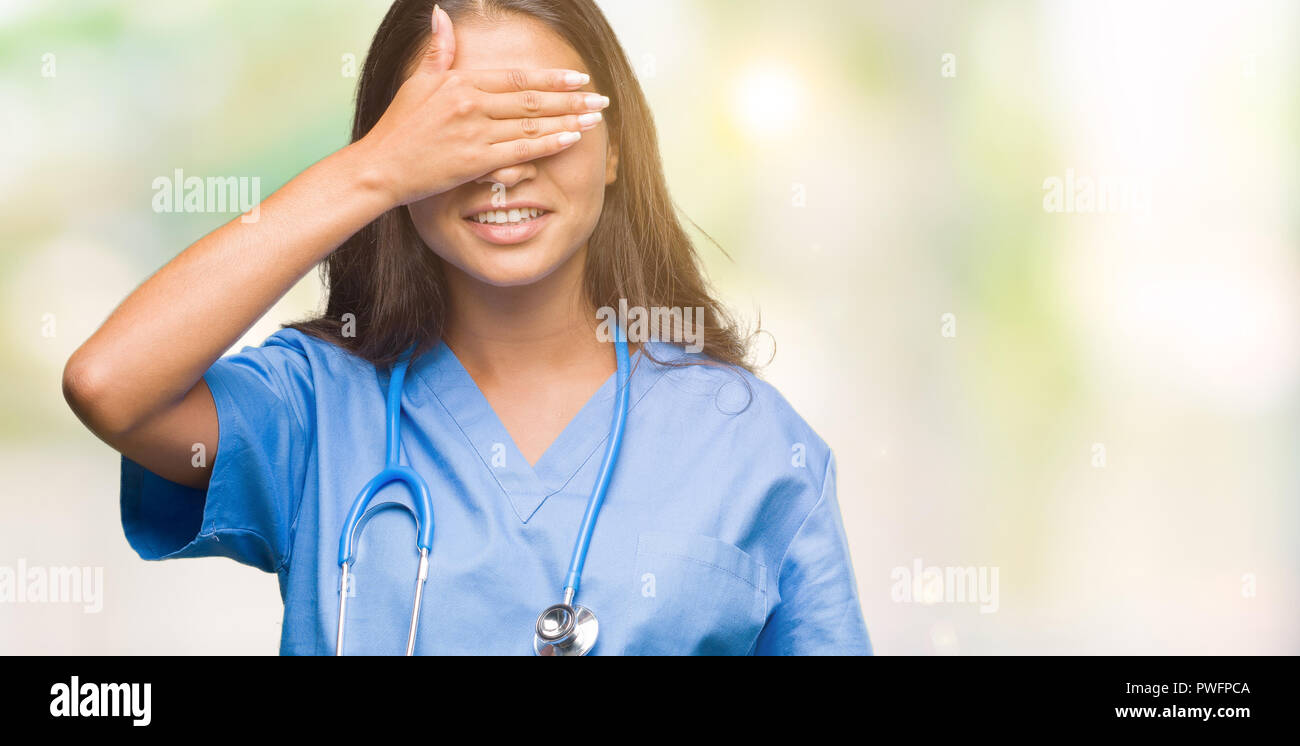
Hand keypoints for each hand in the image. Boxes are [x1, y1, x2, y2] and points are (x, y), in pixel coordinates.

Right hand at [355, 4, 609, 206]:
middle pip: (532, 100)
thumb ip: (438, 51)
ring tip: (594, 119)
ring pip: (532, 125)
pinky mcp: (476, 161)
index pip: (517, 78)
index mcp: (461, 82)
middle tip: (600, 99)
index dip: (551, 78)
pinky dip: (549, 144)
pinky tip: (571, 139)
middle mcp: (472, 104)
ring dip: (568, 121)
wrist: (381, 167)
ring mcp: (475, 133)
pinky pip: (521, 150)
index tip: (578, 78)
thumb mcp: (417, 82)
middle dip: (571, 99)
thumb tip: (441, 14)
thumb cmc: (398, 127)